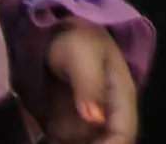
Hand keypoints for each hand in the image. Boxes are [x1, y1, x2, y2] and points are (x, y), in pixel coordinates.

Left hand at [40, 24, 136, 143]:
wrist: (56, 32)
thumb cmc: (75, 40)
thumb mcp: (82, 56)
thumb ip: (89, 86)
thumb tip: (96, 120)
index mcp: (120, 98)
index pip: (124, 135)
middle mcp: (106, 116)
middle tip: (57, 140)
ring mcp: (86, 123)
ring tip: (48, 136)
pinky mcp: (67, 126)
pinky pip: (67, 142)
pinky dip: (54, 143)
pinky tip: (42, 138)